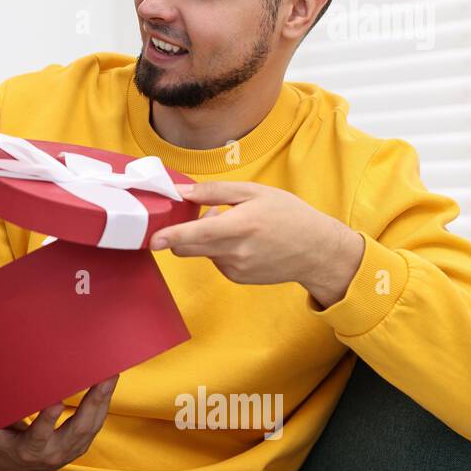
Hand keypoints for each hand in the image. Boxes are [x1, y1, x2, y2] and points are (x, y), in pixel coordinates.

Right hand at [0, 374, 118, 470]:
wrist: (15, 470)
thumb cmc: (2, 444)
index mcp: (28, 450)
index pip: (39, 435)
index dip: (47, 419)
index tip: (55, 401)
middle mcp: (53, 453)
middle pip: (77, 429)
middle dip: (92, 402)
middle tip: (103, 378)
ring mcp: (70, 451)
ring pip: (91, 426)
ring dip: (103, 400)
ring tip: (111, 376)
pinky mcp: (80, 447)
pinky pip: (95, 426)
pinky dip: (103, 405)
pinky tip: (108, 387)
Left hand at [148, 180, 364, 306]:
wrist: (318, 251)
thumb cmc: (288, 215)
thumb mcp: (255, 192)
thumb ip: (215, 192)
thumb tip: (182, 192)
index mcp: (240, 226)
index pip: (196, 234)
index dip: (170, 236)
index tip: (152, 240)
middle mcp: (235, 252)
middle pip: (188, 248)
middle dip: (180, 234)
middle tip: (199, 216)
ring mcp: (236, 269)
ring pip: (202, 253)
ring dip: (205, 239)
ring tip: (236, 225)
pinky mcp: (238, 278)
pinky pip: (216, 261)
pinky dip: (220, 250)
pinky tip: (244, 241)